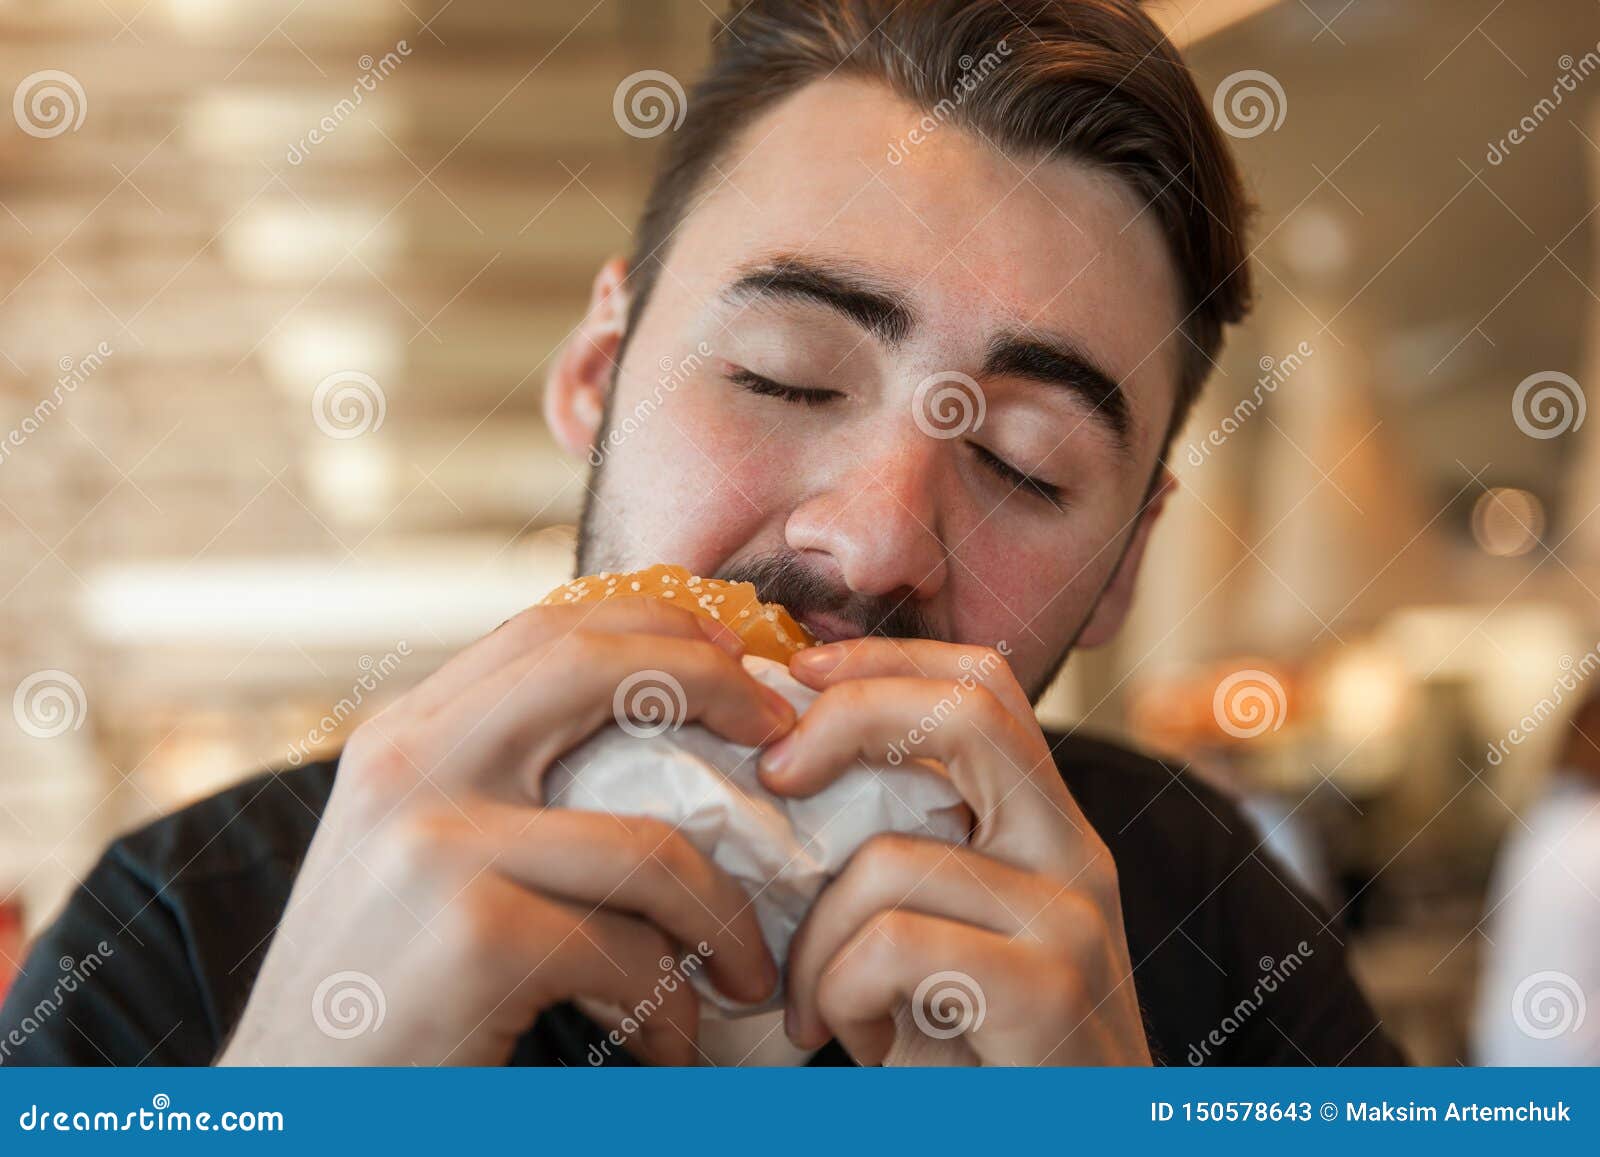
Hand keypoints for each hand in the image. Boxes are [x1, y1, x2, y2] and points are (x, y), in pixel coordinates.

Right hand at [219, 597, 792, 1065]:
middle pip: (595, 668)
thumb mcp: (414, 853)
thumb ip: (498, 783)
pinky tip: (668, 1046)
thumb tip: (652, 737)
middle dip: (713, 684)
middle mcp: (411, 769)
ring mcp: (438, 847)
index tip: (733, 659)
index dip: (656, 625)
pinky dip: (673, 1008)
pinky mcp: (476, 938)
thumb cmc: (377, 988)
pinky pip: (631, 953)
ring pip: (651, 846)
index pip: (546, 629)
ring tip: (744, 973)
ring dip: (725, 920)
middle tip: (780, 745)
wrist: (282, 1110)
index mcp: (402, 737)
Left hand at [762, 638, 1150, 1065]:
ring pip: (888, 860)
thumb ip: (899, 854)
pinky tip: (854, 1040)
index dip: (885, 657)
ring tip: (823, 1006)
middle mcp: (1072, 853)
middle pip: (967, 712)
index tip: (798, 672)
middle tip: (773, 774)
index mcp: (1045, 826)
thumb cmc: (977, 1052)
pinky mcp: (1048, 989)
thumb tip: (781, 770)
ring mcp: (1069, 918)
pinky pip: (891, 947)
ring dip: (817, 942)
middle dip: (846, 716)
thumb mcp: (942, 934)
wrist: (1070, 1150)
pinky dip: (839, 994)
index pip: (983, 685)